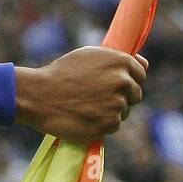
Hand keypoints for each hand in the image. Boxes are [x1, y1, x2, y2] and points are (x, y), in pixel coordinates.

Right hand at [15, 46, 148, 140]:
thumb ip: (116, 58)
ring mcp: (117, 104)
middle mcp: (123, 82)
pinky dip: (102, 124)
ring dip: (110, 111)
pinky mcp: (109, 123)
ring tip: (86, 107)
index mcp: (120, 61)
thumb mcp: (88, 56)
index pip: (140, 74)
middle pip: (135, 94)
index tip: (111, 84)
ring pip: (123, 111)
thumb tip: (143, 63)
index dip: (126, 80)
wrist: (38, 96)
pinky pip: (113, 125)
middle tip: (97, 97)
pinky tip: (84, 117)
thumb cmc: (60, 73)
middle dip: (120, 96)